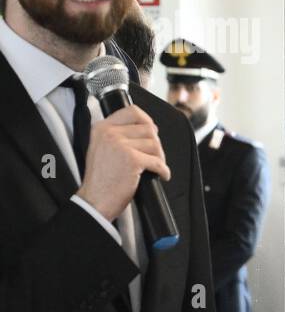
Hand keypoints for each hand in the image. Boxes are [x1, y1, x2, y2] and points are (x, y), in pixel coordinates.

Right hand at [75, 105, 170, 221]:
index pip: (132, 111)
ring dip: (159, 157)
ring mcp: (121, 145)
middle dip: (155, 144)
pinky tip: (161, 175)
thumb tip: (148, 128)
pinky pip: (158, 161)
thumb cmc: (100, 179)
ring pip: (154, 144)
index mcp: (101, 128)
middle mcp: (110, 133)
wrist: (94, 200)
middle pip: (148, 129)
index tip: (153, 130)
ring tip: (154, 167)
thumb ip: (118, 135)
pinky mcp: (132, 159)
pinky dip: (163, 170)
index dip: (147, 120)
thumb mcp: (101, 148)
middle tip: (154, 156)